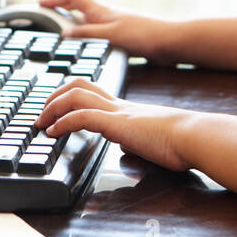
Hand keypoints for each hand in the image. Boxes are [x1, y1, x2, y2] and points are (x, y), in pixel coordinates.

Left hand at [33, 77, 191, 171]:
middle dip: (55, 95)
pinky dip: (63, 122)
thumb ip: (134, 142)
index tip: (56, 109)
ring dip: (53, 107)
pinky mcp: (117, 124)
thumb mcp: (150, 141)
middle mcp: (118, 105)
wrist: (194, 136)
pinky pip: (82, 116)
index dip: (70, 95)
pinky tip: (54, 132)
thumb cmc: (179, 141)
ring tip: (41, 122)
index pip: (93, 92)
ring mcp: (117, 112)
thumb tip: (125, 151)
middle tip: (42, 112)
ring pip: (76, 95)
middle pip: (79, 85)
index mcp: (126, 108)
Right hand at [39, 0, 171, 60]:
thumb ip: (86, 34)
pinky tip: (86, 46)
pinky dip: (86, 34)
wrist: (170, 42)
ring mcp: (114, 24)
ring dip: (72, 21)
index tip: (40, 3)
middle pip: (77, 5)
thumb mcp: (110, 36)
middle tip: (46, 17)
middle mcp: (105, 14)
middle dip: (60, 8)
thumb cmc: (144, 35)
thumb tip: (63, 34)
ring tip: (60, 33)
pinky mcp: (122, 35)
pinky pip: (96, 30)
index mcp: (100, 10)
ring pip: (87, 18)